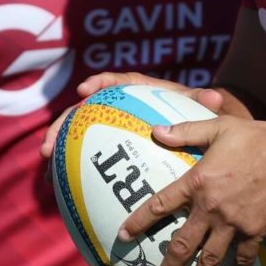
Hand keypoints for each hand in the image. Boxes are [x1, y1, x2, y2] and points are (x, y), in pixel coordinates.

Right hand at [37, 72, 227, 158]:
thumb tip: (214, 96)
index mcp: (152, 96)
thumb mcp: (217, 118)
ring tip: (46, 159)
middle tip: (51, 139)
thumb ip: (210, 108)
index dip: (104, 82)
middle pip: (93, 110)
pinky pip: (94, 159)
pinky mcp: (121, 154)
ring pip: (86, 134)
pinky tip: (58, 183)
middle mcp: (132, 112)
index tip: (85, 90)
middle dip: (67, 120)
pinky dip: (75, 167)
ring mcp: (124, 134)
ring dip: (63, 144)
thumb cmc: (216, 129)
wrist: (219, 147)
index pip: (125, 83)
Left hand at [118, 115, 265, 265]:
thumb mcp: (219, 128)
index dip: (139, 221)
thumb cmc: (257, 138)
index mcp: (197, 181)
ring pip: (209, 259)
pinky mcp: (255, 231)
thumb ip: (186, 131)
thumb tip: (156, 131)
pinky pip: (243, 257)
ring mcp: (233, 223)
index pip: (160, 205)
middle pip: (182, 245)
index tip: (123, 237)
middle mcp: (210, 208)